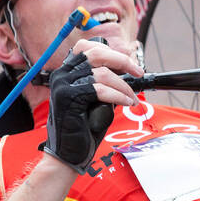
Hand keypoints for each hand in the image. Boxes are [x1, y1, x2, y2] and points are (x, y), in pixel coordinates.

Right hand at [42, 38, 142, 172]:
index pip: (86, 47)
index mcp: (66, 72)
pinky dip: (118, 95)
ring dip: (123, 85)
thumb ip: (104, 83)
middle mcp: (62, 75)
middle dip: (122, 61)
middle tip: (138, 73)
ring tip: (131, 98)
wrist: (68, 153)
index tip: (128, 64)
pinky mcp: (69, 99)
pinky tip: (127, 102)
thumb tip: (126, 69)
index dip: (110, 51)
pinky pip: (100, 90)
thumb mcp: (95, 99)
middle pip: (95, 53)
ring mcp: (63, 86)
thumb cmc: (83, 128)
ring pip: (102, 73)